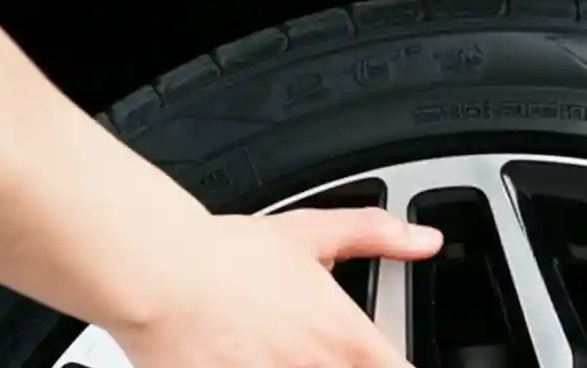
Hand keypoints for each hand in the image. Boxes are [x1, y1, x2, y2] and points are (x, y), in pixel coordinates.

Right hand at [107, 208, 441, 366]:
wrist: (160, 275)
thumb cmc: (228, 256)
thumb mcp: (312, 232)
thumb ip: (376, 234)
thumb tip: (426, 240)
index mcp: (345, 340)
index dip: (399, 367)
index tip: (388, 360)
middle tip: (313, 350)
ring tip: (274, 352)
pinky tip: (245, 360)